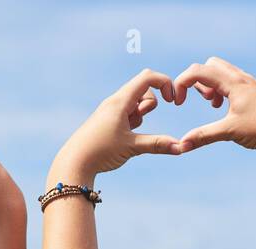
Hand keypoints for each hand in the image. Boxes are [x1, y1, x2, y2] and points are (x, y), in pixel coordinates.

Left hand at [50, 69, 181, 180]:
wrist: (73, 163)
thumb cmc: (100, 152)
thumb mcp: (132, 147)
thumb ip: (157, 145)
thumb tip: (181, 148)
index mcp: (120, 101)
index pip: (147, 77)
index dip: (165, 83)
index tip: (172, 100)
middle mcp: (114, 101)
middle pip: (143, 88)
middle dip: (151, 104)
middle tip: (140, 123)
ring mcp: (110, 110)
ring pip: (135, 102)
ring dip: (140, 114)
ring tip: (129, 133)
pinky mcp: (107, 120)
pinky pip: (127, 113)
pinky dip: (132, 122)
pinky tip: (121, 137)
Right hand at [172, 58, 255, 152]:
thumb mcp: (229, 132)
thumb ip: (203, 136)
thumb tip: (181, 146)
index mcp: (234, 83)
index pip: (199, 71)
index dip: (181, 83)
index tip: (178, 103)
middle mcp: (242, 78)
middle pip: (210, 65)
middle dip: (198, 80)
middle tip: (201, 100)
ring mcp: (250, 84)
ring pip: (222, 72)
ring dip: (211, 85)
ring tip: (214, 105)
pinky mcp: (255, 92)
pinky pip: (233, 81)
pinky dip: (223, 90)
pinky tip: (227, 109)